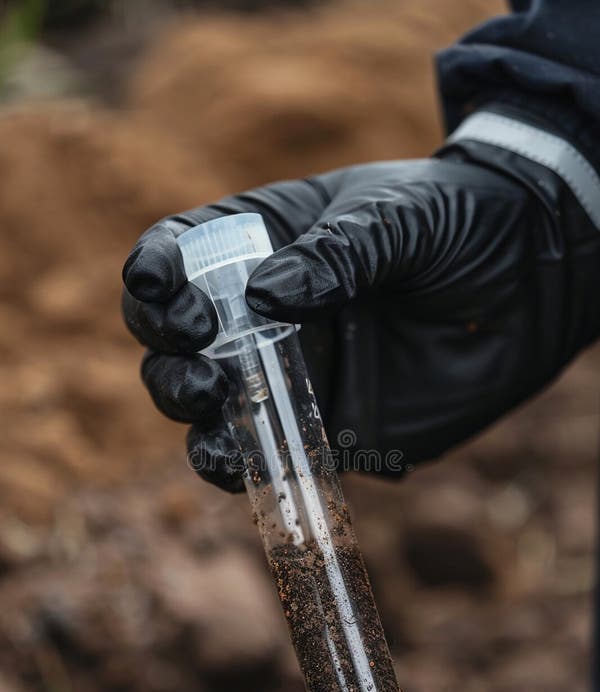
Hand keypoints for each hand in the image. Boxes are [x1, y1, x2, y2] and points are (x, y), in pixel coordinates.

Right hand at [122, 112, 599, 491]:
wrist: (533, 280)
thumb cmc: (461, 222)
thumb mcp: (399, 216)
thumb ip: (338, 251)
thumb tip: (265, 298)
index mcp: (264, 243)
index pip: (178, 256)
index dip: (154, 273)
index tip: (162, 288)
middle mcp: (263, 313)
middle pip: (173, 338)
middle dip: (166, 350)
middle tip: (199, 349)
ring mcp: (289, 373)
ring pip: (203, 403)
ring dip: (187, 410)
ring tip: (211, 401)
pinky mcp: (327, 427)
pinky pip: (264, 454)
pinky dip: (235, 466)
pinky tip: (234, 462)